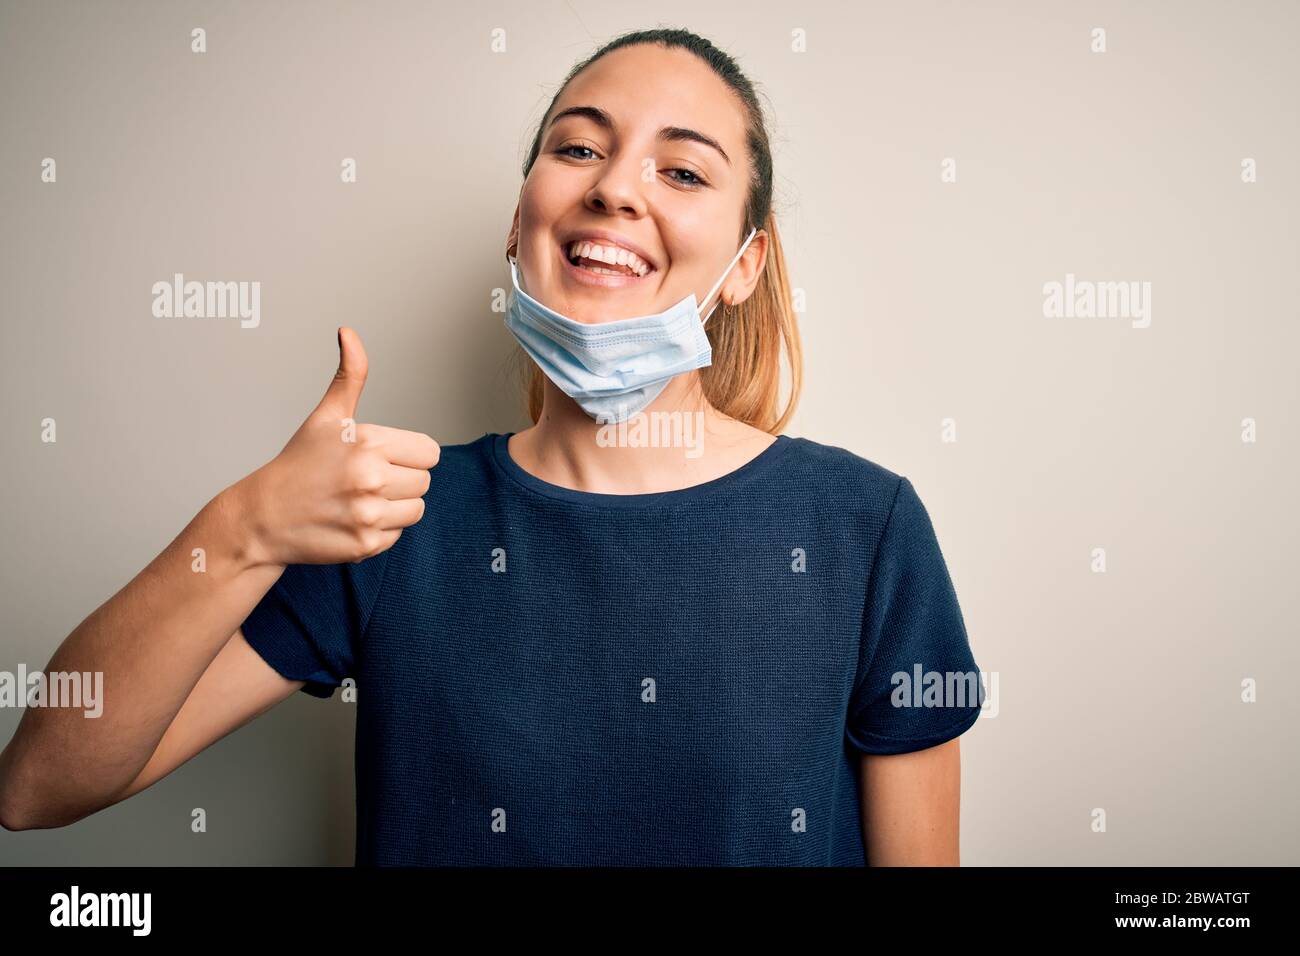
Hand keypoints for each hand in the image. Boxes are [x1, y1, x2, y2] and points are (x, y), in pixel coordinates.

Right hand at [241, 326, 439, 566]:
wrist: (262, 517)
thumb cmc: (299, 464)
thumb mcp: (326, 417)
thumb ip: (350, 375)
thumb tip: (349, 332)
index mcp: (369, 444)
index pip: (429, 452)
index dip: (408, 454)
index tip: (382, 457)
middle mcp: (371, 479)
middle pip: (425, 481)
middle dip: (401, 479)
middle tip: (365, 479)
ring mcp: (368, 515)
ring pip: (416, 508)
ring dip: (395, 505)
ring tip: (360, 498)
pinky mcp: (366, 545)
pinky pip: (398, 534)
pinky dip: (380, 529)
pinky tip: (352, 519)